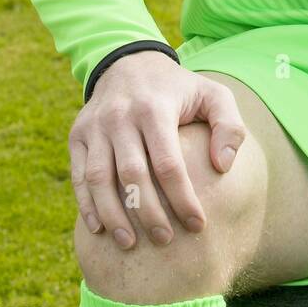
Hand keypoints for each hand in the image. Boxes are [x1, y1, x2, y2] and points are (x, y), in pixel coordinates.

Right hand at [68, 51, 246, 250]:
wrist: (130, 63)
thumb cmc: (178, 89)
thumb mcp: (212, 94)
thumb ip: (229, 126)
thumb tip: (223, 166)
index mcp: (156, 108)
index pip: (168, 163)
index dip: (183, 198)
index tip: (198, 225)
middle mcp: (121, 116)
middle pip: (133, 175)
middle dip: (149, 213)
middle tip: (165, 240)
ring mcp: (95, 126)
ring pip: (100, 179)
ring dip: (114, 215)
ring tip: (130, 243)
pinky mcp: (78, 135)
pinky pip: (79, 175)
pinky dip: (86, 205)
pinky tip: (100, 228)